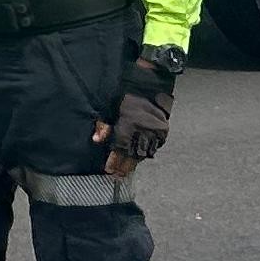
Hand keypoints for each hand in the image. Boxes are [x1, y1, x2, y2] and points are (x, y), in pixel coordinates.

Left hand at [95, 44, 183, 174]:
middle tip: (119, 175)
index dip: (114, 161)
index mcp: (127, 124)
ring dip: (135, 162)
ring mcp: (154, 131)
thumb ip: (104, 125)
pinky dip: (148, 153)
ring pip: (145, 152)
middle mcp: (142, 130)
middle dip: (125, 166)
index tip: (109, 170)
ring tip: (128, 170)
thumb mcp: (111, 108)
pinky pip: (155, 147)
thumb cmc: (126, 95)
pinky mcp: (163, 130)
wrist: (151, 84)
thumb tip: (96, 140)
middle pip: (132, 154)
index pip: (120, 148)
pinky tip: (142, 158)